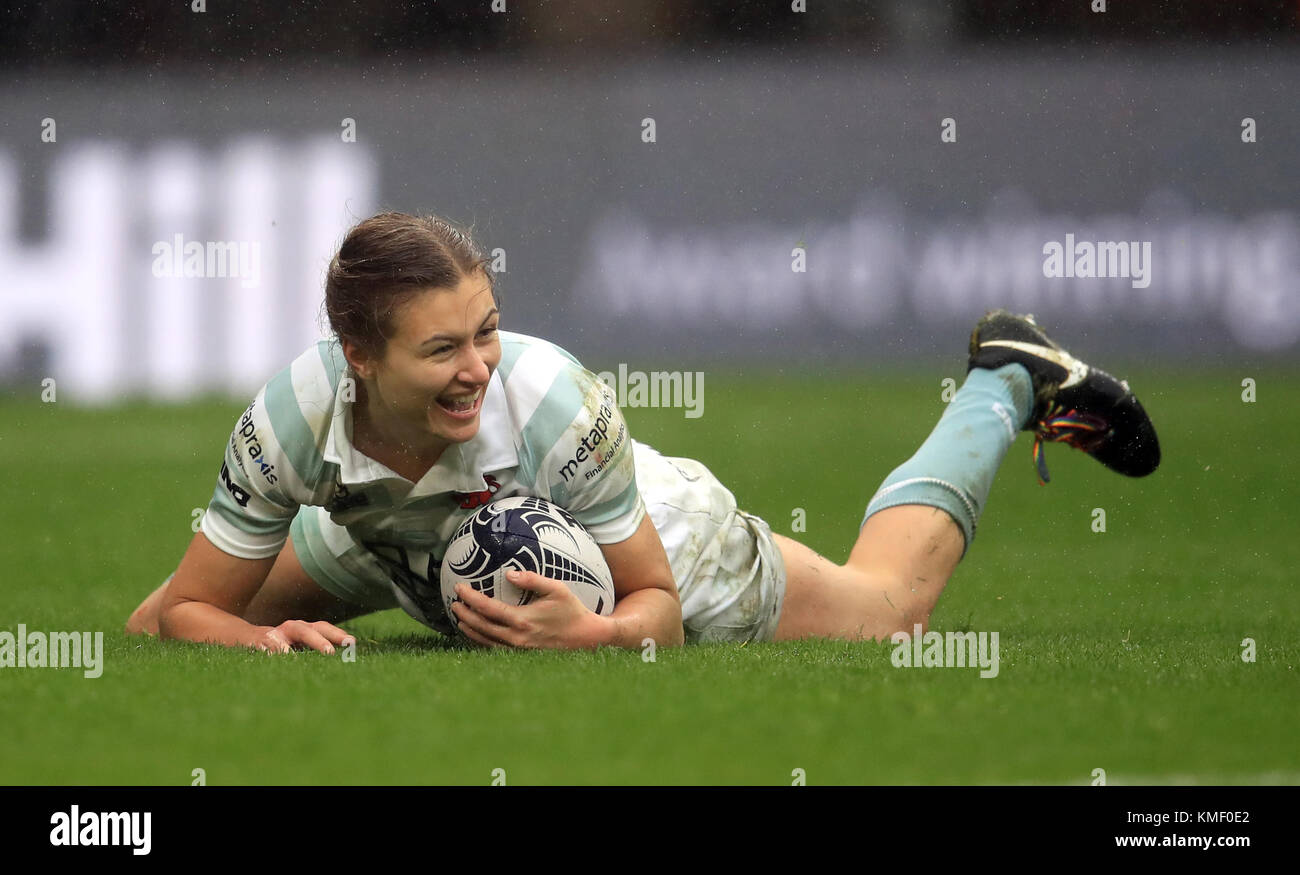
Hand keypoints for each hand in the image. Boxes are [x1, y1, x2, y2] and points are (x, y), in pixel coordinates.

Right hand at [253, 620, 355, 654]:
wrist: (243, 637)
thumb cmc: (278, 645)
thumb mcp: (297, 647)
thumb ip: (314, 652)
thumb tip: (341, 662)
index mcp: (304, 629)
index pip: (323, 628)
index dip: (337, 634)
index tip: (352, 643)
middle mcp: (291, 628)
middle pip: (308, 630)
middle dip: (320, 640)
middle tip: (331, 652)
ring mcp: (274, 634)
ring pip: (287, 636)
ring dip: (295, 645)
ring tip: (300, 656)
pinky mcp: (257, 643)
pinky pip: (265, 647)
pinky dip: (271, 652)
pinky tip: (275, 657)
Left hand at [450, 569, 607, 649]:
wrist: (585, 638)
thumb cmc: (572, 611)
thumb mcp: (557, 589)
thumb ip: (532, 580)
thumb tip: (510, 575)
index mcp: (522, 620)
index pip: (488, 609)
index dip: (471, 598)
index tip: (459, 588)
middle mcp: (516, 637)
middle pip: (481, 626)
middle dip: (464, 614)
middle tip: (454, 602)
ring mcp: (517, 649)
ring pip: (485, 640)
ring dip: (469, 628)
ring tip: (459, 617)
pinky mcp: (520, 654)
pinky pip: (494, 648)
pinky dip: (481, 640)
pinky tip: (476, 632)